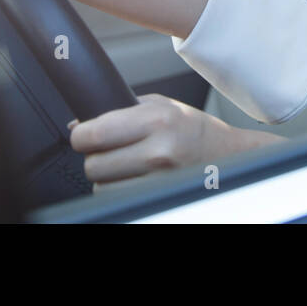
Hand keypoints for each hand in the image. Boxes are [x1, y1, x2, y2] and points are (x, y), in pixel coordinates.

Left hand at [69, 93, 284, 189]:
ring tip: (130, 166)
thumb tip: (77, 126)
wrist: (229, 157)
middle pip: (93, 166)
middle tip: (112, 151)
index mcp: (157, 120)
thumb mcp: (160, 105)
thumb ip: (119, 112)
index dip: (82, 136)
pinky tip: (137, 179)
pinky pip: (118, 200)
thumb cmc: (194, 129)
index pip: (93, 134)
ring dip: (109, 179)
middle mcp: (158, 152)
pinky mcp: (159, 199)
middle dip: (96, 158)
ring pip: (102, 188)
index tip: (86, 136)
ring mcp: (160, 181)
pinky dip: (121, 191)